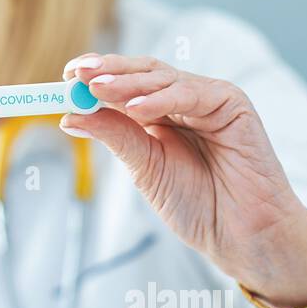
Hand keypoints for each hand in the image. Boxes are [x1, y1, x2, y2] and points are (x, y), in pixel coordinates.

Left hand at [60, 53, 306, 307]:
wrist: (241, 236)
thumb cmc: (198, 205)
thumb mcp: (144, 168)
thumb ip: (115, 136)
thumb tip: (69, 116)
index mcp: (161, 114)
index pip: (125, 84)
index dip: (97, 76)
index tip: (65, 76)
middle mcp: (184, 101)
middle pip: (142, 73)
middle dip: (107, 71)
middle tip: (76, 74)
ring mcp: (209, 99)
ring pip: (162, 78)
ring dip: (126, 82)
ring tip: (96, 87)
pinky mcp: (234, 105)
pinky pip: (191, 93)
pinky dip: (161, 98)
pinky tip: (135, 108)